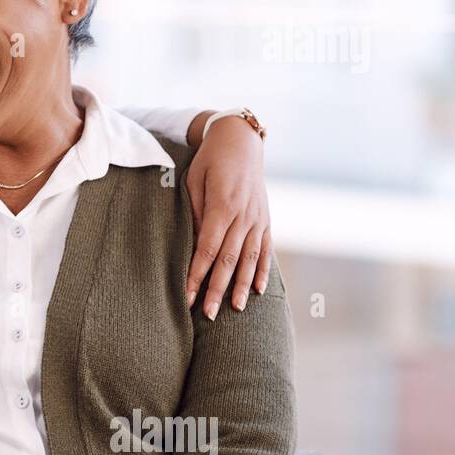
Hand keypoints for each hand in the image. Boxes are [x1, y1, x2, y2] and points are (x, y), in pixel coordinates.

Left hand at [184, 113, 270, 318]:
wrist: (241, 140)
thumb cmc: (209, 160)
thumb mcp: (194, 180)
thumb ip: (194, 212)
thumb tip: (192, 244)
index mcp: (222, 205)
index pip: (207, 248)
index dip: (197, 274)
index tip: (188, 295)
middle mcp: (243, 215)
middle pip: (228, 260)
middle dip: (216, 289)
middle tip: (207, 314)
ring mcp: (258, 219)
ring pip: (249, 259)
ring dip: (240, 286)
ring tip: (233, 310)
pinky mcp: (266, 219)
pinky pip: (265, 250)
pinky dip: (262, 271)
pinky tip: (257, 290)